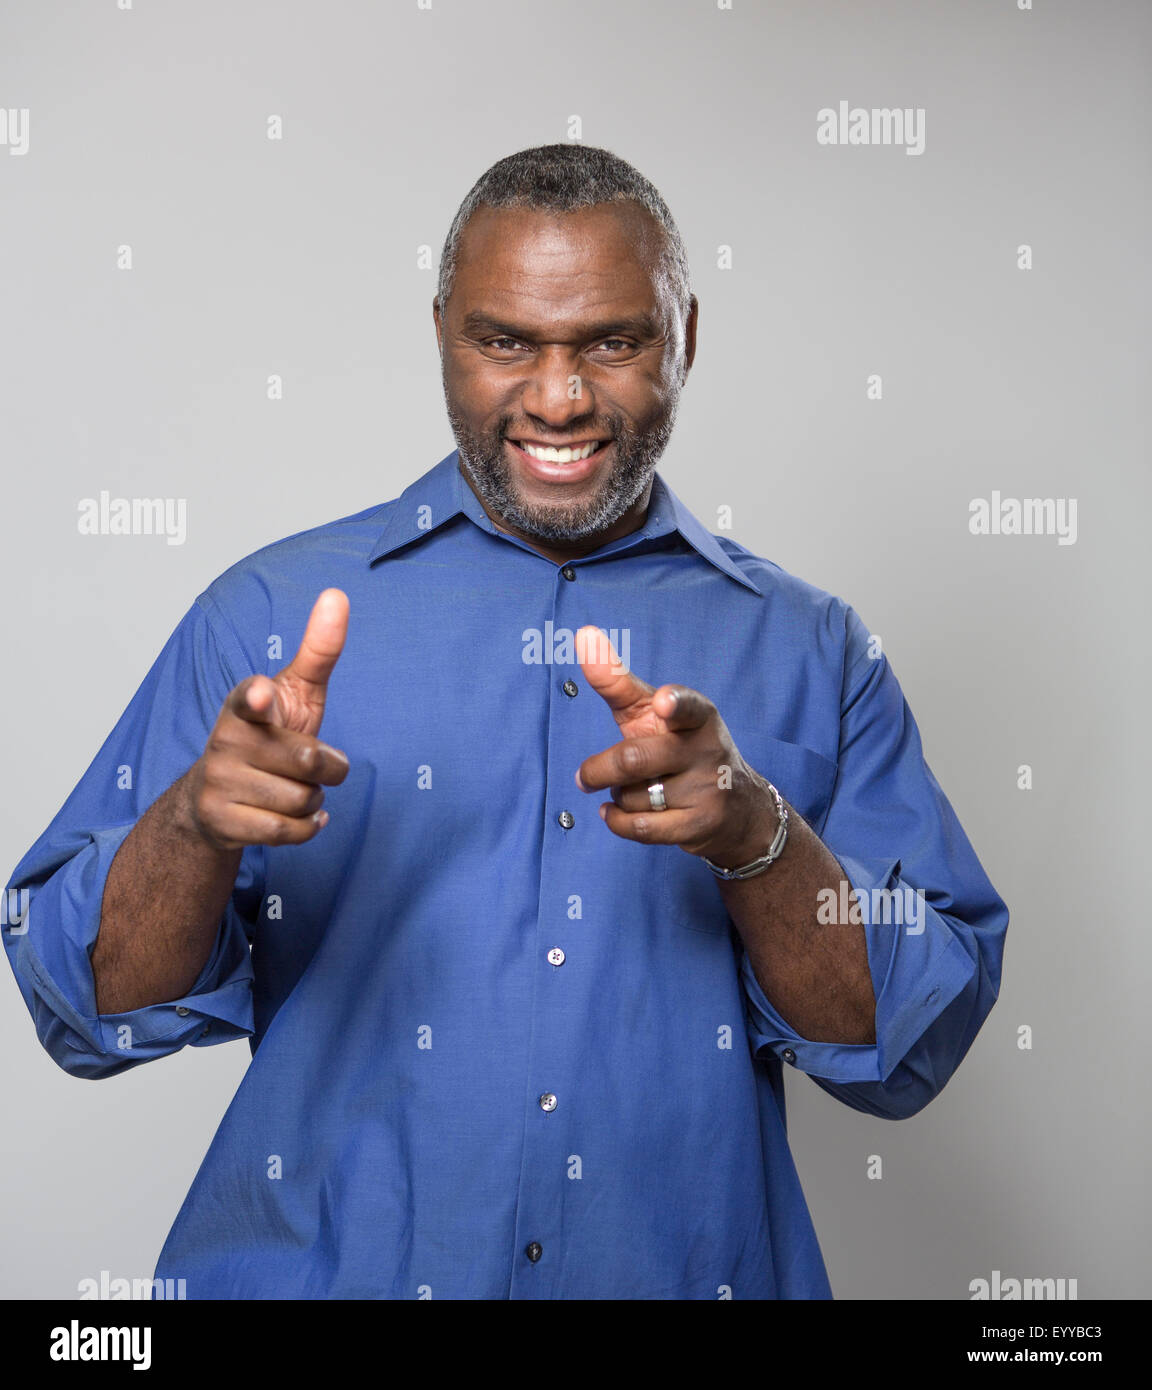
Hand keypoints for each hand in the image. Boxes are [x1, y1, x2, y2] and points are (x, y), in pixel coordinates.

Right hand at [180, 588, 350, 849]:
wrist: (216, 799)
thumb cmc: (269, 736)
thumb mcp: (296, 693)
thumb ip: (318, 650)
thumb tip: (337, 594)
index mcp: (246, 704)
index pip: (250, 697)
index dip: (258, 697)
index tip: (262, 694)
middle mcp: (225, 740)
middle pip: (311, 761)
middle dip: (328, 770)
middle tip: (309, 766)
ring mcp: (219, 781)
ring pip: (303, 800)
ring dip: (313, 801)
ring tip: (291, 790)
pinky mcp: (221, 820)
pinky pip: (290, 831)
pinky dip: (307, 828)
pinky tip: (298, 817)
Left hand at [573, 626, 778, 867]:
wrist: (736, 807)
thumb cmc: (678, 747)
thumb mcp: (652, 712)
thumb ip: (617, 679)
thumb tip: (583, 633)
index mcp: (697, 715)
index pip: (687, 705)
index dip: (673, 703)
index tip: (663, 702)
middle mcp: (706, 749)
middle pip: (634, 759)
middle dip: (599, 770)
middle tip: (584, 776)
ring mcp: (707, 789)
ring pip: (633, 796)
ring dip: (618, 796)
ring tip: (634, 791)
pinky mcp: (699, 825)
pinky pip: (640, 827)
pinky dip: (617, 821)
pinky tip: (614, 812)